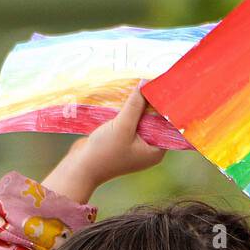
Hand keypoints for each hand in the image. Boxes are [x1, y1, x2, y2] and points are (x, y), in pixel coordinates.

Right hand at [42, 84, 165, 203]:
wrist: (81, 167)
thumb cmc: (105, 152)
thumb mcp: (122, 126)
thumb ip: (135, 106)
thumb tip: (145, 83)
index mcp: (156, 151)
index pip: (169, 126)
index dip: (167, 108)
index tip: (164, 88)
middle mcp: (148, 149)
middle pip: (155, 122)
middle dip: (151, 104)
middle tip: (152, 82)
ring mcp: (135, 146)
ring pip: (141, 121)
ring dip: (138, 107)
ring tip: (140, 85)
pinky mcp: (123, 141)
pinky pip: (130, 123)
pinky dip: (128, 112)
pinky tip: (126, 97)